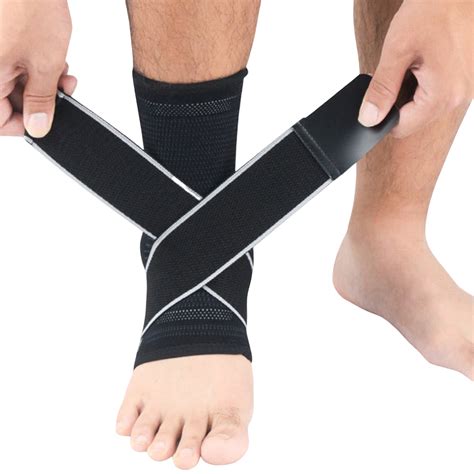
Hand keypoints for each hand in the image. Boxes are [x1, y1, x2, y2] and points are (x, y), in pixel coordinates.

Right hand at [0, 0, 75, 137]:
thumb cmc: (28, 2)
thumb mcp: (44, 63)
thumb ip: (41, 100)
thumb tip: (38, 126)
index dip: (22, 126)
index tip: (45, 123)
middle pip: (5, 99)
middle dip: (39, 99)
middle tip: (62, 91)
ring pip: (11, 80)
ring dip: (40, 82)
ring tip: (62, 72)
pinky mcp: (1, 38)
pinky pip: (11, 61)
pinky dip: (33, 64)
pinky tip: (53, 58)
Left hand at [358, 0, 472, 137]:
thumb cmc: (435, 8)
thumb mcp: (397, 51)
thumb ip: (381, 90)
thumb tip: (369, 118)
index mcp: (443, 95)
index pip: (402, 127)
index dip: (382, 116)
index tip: (377, 95)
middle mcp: (460, 95)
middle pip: (415, 117)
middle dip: (398, 100)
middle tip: (397, 69)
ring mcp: (468, 86)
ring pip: (427, 104)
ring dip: (413, 89)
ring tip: (414, 61)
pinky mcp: (469, 76)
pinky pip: (440, 90)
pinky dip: (427, 80)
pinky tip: (426, 59)